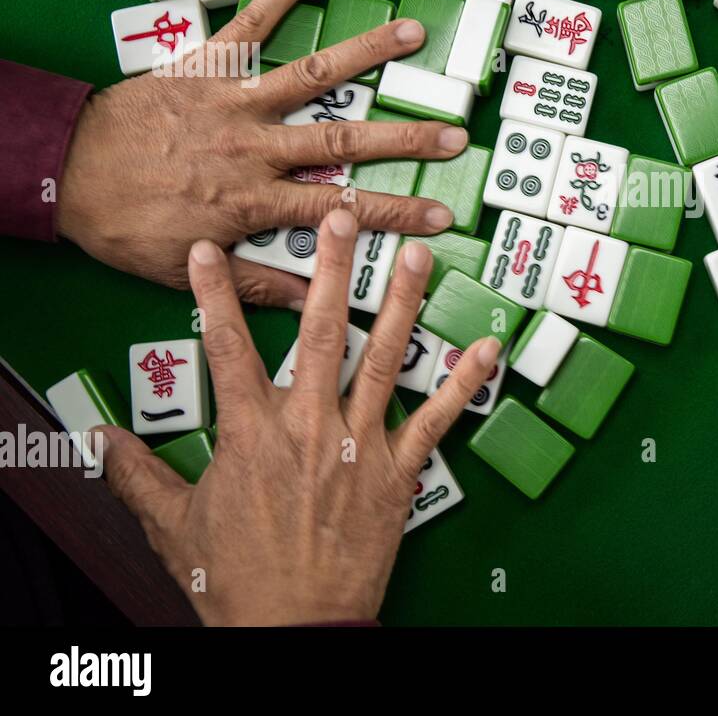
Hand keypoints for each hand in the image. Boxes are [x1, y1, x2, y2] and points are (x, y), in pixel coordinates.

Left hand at [57, 0, 468, 308]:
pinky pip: (249, 24)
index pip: (341, 209)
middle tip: (454, 133)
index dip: (395, 212)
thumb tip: (317, 302)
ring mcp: (234, 102)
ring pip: (312, 76)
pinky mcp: (206, 67)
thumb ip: (256, 285)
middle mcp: (255, 148)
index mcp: (254, 202)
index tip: (439, 214)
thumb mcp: (189, 273)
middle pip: (343, 142)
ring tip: (414, 35)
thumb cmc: (126, 226)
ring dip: (367, 54)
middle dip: (404, 140)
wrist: (63, 174)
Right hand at [93, 209, 500, 624]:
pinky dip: (463, 384)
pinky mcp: (398, 473)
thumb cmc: (235, 581)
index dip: (216, 295)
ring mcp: (360, 446)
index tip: (211, 251)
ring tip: (419, 255)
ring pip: (384, 360)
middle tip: (346, 218)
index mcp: (251, 434)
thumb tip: (102, 442)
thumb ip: (138, 476)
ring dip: (404, 304)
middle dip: (334, 269)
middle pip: (323, 332)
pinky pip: (436, 419)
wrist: (293, 629)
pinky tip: (485, 348)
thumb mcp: (173, 526)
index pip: (228, 348)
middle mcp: (309, 427)